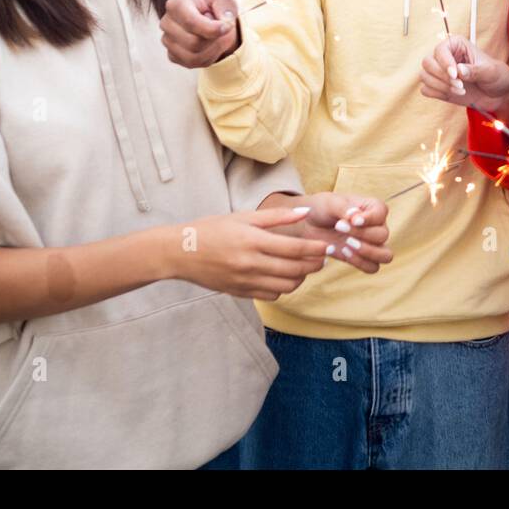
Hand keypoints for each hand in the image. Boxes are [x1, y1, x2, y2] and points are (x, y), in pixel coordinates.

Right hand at [160, 0, 241, 67]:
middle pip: (194, 42)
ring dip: (214, 49)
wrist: (210, 18)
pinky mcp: (172, 55)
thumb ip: (226, 4)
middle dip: (215, 39)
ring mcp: (167, 40)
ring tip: (219, 36)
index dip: (212, 29)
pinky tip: (211, 45)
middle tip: (224, 29)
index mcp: (176, 4)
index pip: (191, 22)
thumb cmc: (214, 5)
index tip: (228, 26)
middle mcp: (167, 22)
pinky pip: (194, 64)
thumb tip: (225, 21)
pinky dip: (209, 57)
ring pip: (194, 56)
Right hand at [168, 208, 328, 299]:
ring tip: (305, 267)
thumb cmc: (211, 229)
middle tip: (323, 258)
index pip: (295, 248)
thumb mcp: (243, 217)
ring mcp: (245, 281)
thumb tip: (304, 213)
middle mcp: (251, 264)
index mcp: (253, 241)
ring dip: (301, 278)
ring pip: (286, 286)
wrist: (180, 252)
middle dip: (314, 265)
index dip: (316, 249)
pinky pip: (271, 295)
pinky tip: (284, 276)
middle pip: (294, 270)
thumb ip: (276, 217)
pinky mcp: (240, 292)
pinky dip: (283, 288)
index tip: (328, 246)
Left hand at [265, 192, 392, 273]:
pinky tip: (343, 252)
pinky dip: (360, 262)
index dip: (370, 219)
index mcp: (373, 207)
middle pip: (383, 235)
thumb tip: (356, 217)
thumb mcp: (330, 203)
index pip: (381, 213)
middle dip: (362, 234)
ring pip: (385, 255)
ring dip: (368, 252)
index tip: (352, 220)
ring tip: (346, 245)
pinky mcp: (362, 258)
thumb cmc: (322, 208)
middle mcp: (376, 226)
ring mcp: (371, 244)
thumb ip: (344, 208)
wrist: (308, 224)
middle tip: (339, 227)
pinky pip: (372, 267)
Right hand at [419, 34, 508, 119]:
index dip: (444, 63)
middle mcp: (445, 56)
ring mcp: (441, 72)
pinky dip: (437, 93)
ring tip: (460, 90)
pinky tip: (453, 94)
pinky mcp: (439, 86)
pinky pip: (425, 89)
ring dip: (440, 86)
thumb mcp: (490, 71)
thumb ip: (475, 70)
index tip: (455, 76)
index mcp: (456, 45)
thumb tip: (458, 70)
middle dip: (441, 76)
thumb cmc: (496, 76)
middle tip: (460, 85)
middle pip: (427, 62)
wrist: (499, 94)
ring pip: (424, 76)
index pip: (440, 50)